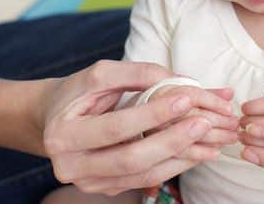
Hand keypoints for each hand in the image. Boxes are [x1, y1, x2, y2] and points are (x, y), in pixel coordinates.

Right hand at [41, 60, 228, 195]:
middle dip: (172, 141)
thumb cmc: (77, 93)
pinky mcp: (105, 188)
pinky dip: (174, 166)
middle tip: (204, 123)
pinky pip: (145, 180)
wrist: (52, 119)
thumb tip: (180, 80)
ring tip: (211, 140)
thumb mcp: (99, 74)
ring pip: (142, 175)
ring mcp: (89, 183)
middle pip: (130, 159)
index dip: (151, 115)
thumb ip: (137, 74)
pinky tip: (197, 153)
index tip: (186, 99)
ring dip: (180, 158)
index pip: (115, 128)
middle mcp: (71, 166)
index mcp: (63, 134)